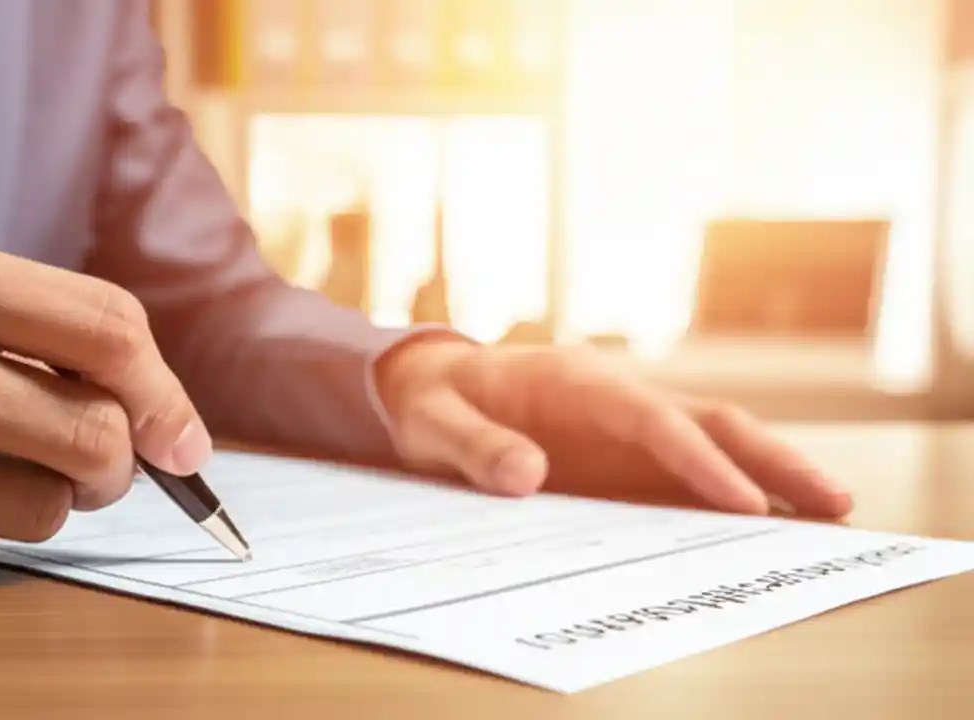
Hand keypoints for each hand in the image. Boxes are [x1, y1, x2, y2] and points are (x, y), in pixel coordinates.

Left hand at [375, 337, 851, 517]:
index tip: (741, 504)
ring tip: (832, 510)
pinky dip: (733, 490)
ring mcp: (626, 423)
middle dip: (771, 458)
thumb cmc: (432, 402)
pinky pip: (689, 469)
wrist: (432, 386)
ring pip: (714, 439)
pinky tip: (770, 523)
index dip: (696, 460)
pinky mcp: (625, 452)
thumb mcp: (432, 423)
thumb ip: (474, 447)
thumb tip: (525, 478)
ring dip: (769, 471)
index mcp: (575, 381)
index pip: (650, 418)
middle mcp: (616, 396)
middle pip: (708, 419)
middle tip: (835, 500)